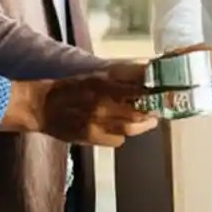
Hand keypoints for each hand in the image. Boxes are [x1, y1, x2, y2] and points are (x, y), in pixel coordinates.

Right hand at [4, 64, 158, 146]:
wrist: (41, 106)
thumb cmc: (70, 88)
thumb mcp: (96, 75)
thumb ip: (122, 75)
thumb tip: (148, 71)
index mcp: (104, 82)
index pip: (140, 86)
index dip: (158, 90)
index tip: (170, 89)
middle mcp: (101, 102)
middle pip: (140, 111)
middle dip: (154, 110)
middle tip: (160, 108)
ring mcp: (96, 122)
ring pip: (131, 127)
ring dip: (143, 123)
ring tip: (147, 118)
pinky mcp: (90, 137)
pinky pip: (117, 139)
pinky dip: (123, 134)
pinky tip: (120, 127)